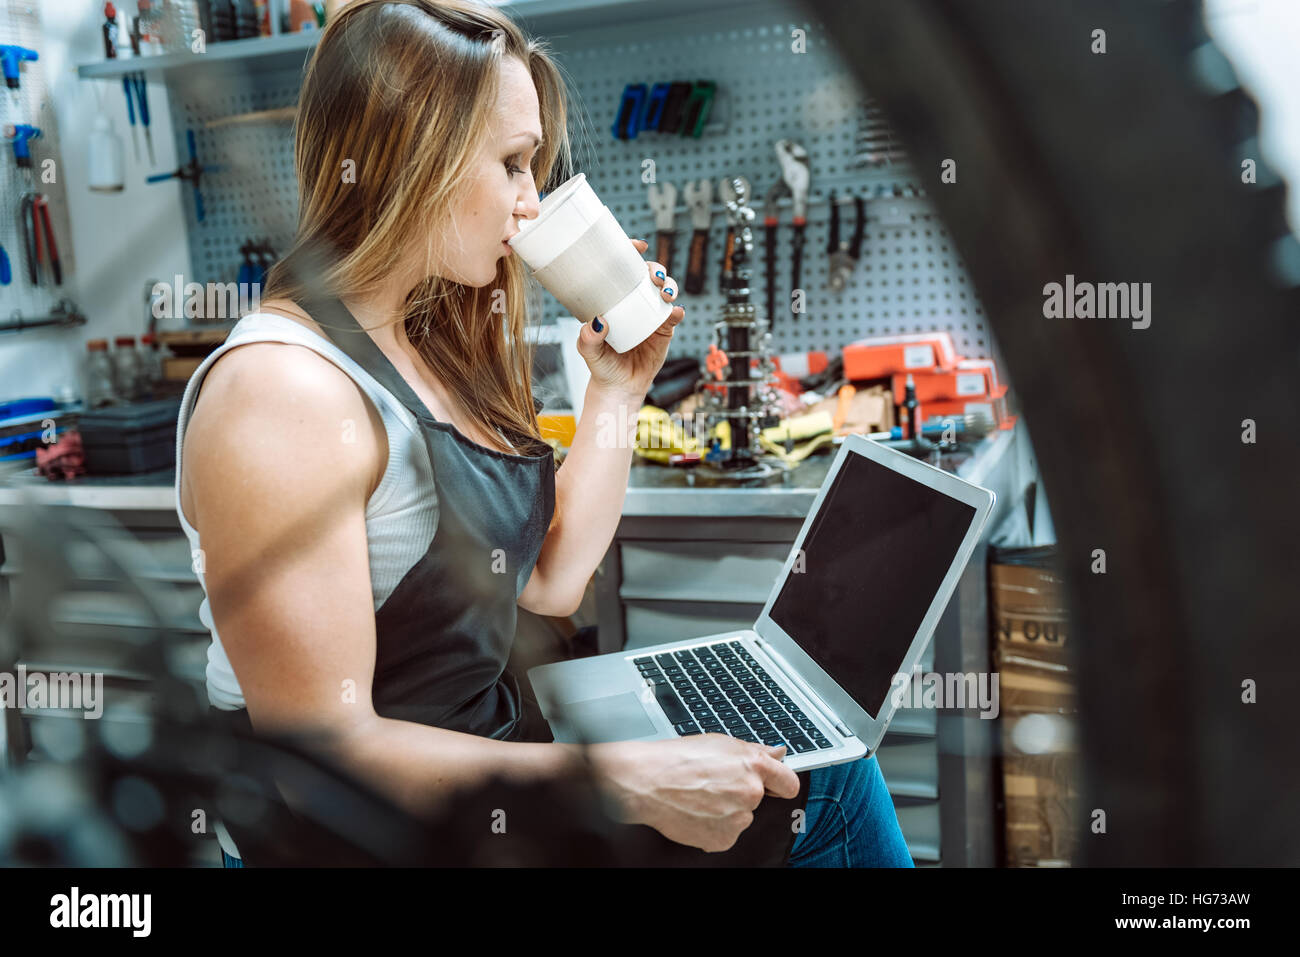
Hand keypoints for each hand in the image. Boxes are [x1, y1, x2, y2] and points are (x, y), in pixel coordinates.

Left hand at [576, 238, 685, 399]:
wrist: (619, 388)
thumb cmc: (601, 365)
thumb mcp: (589, 351)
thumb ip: (589, 338)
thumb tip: (598, 322)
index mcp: (615, 300)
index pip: (625, 270)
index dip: (632, 253)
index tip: (638, 246)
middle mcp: (634, 303)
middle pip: (649, 276)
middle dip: (656, 269)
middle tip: (653, 276)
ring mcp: (650, 315)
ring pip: (665, 291)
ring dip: (670, 286)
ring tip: (665, 293)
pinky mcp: (664, 330)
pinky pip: (672, 316)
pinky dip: (676, 311)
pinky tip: (674, 311)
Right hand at [589, 735, 799, 852]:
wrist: (647, 782)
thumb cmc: (677, 759)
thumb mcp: (719, 743)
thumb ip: (754, 750)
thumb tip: (777, 753)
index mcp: (754, 766)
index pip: (789, 782)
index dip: (781, 783)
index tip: (775, 785)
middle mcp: (750, 793)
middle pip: (758, 800)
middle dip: (741, 793)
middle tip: (714, 784)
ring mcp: (738, 819)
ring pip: (740, 817)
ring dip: (726, 811)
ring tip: (699, 797)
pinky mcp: (723, 839)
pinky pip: (726, 834)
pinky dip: (713, 826)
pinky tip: (695, 811)